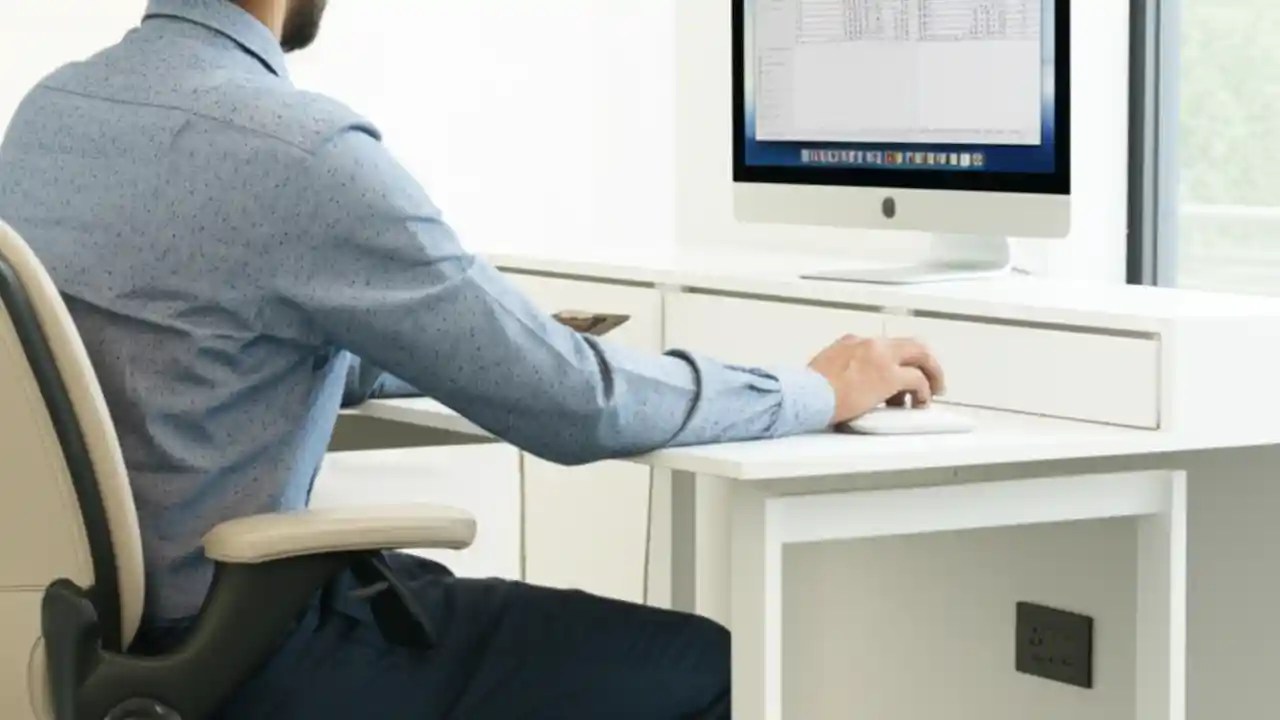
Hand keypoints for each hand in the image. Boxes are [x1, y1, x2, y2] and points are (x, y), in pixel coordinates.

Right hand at [807, 335, 946, 424]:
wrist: (805, 395)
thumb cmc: (807, 390)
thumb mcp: (823, 370)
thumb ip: (840, 370)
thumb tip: (846, 385)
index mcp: (852, 342)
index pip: (884, 345)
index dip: (897, 360)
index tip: (900, 373)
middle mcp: (870, 345)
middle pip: (910, 345)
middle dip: (924, 361)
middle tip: (931, 378)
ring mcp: (882, 358)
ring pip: (920, 356)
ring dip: (930, 374)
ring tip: (930, 392)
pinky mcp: (890, 377)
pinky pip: (918, 381)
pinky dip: (924, 391)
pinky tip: (920, 403)